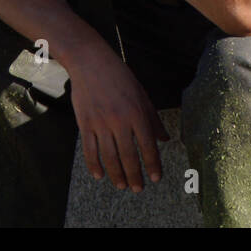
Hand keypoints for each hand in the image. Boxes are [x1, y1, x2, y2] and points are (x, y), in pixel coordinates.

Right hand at [66, 44, 170, 192]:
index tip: (156, 178)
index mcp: (137, 112)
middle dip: (135, 176)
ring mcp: (100, 123)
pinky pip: (90, 150)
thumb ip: (152, 119)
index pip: (148, 146)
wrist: (90, 62)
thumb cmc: (119, 76)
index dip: (153, 165)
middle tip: (138, 189)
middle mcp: (120, 120)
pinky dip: (94, 165)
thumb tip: (165, 139)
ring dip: (116, 175)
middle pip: (129, 156)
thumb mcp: (141, 94)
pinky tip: (100, 175)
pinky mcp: (85, 123)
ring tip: (121, 186)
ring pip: (109, 157)